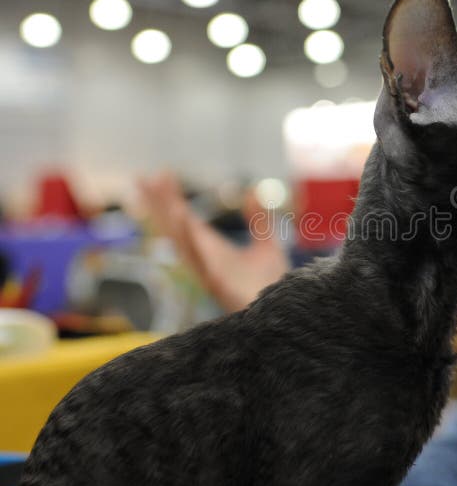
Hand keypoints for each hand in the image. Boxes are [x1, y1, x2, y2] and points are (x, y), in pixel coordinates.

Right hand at [138, 173, 288, 312]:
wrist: (287, 311)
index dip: (171, 199)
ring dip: (169, 218)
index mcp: (213, 251)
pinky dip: (190, 240)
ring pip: (181, 242)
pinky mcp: (219, 284)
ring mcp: (208, 273)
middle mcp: (205, 261)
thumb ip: (259, 220)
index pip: (185, 221)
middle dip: (157, 204)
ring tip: (158, 191)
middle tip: (142, 177)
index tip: (160, 174)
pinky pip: (200, 260)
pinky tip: (183, 220)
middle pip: (174, 228)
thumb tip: (252, 191)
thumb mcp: (267, 246)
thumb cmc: (273, 287)